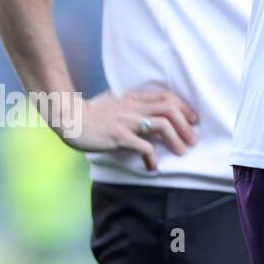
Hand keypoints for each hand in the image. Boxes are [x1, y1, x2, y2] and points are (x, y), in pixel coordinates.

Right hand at [65, 89, 200, 171]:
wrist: (69, 119)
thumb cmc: (92, 112)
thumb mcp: (117, 102)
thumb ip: (134, 104)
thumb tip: (150, 111)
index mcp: (135, 98)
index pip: (167, 97)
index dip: (184, 107)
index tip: (193, 119)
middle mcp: (135, 107)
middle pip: (170, 109)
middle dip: (187, 125)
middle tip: (194, 139)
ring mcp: (127, 121)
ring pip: (162, 125)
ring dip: (176, 139)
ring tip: (182, 151)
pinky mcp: (119, 137)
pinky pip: (143, 147)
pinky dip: (152, 157)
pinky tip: (154, 166)